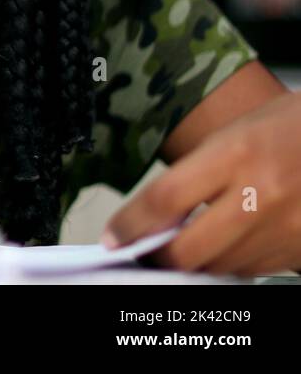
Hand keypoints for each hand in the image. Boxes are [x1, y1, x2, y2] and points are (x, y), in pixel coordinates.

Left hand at [103, 91, 300, 275]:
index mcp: (236, 153)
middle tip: (144, 251)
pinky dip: (232, 263)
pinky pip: (254, 269)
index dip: (130, 225)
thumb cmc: (290, 126)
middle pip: (189, 250)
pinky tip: (227, 244)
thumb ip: (193, 174)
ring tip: (185, 245)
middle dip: (158, 256)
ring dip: (196, 262)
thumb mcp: (234, 134)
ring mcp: (287, 225)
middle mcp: (262, 193)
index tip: (113, 238)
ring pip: (220, 267)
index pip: (164, 199)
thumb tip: (153, 216)